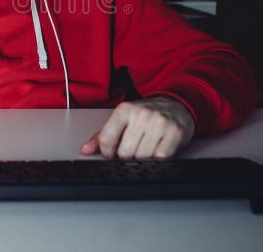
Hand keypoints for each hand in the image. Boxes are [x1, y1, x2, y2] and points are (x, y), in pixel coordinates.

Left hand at [80, 96, 194, 159]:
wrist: (176, 105)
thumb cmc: (146, 115)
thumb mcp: (122, 119)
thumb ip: (102, 135)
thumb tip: (85, 150)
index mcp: (124, 110)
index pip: (106, 139)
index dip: (107, 153)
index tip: (112, 153)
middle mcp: (141, 114)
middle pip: (125, 152)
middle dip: (127, 155)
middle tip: (134, 148)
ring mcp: (159, 123)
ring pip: (142, 157)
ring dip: (143, 157)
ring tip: (146, 146)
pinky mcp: (175, 132)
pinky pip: (161, 157)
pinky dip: (158, 157)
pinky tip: (158, 147)